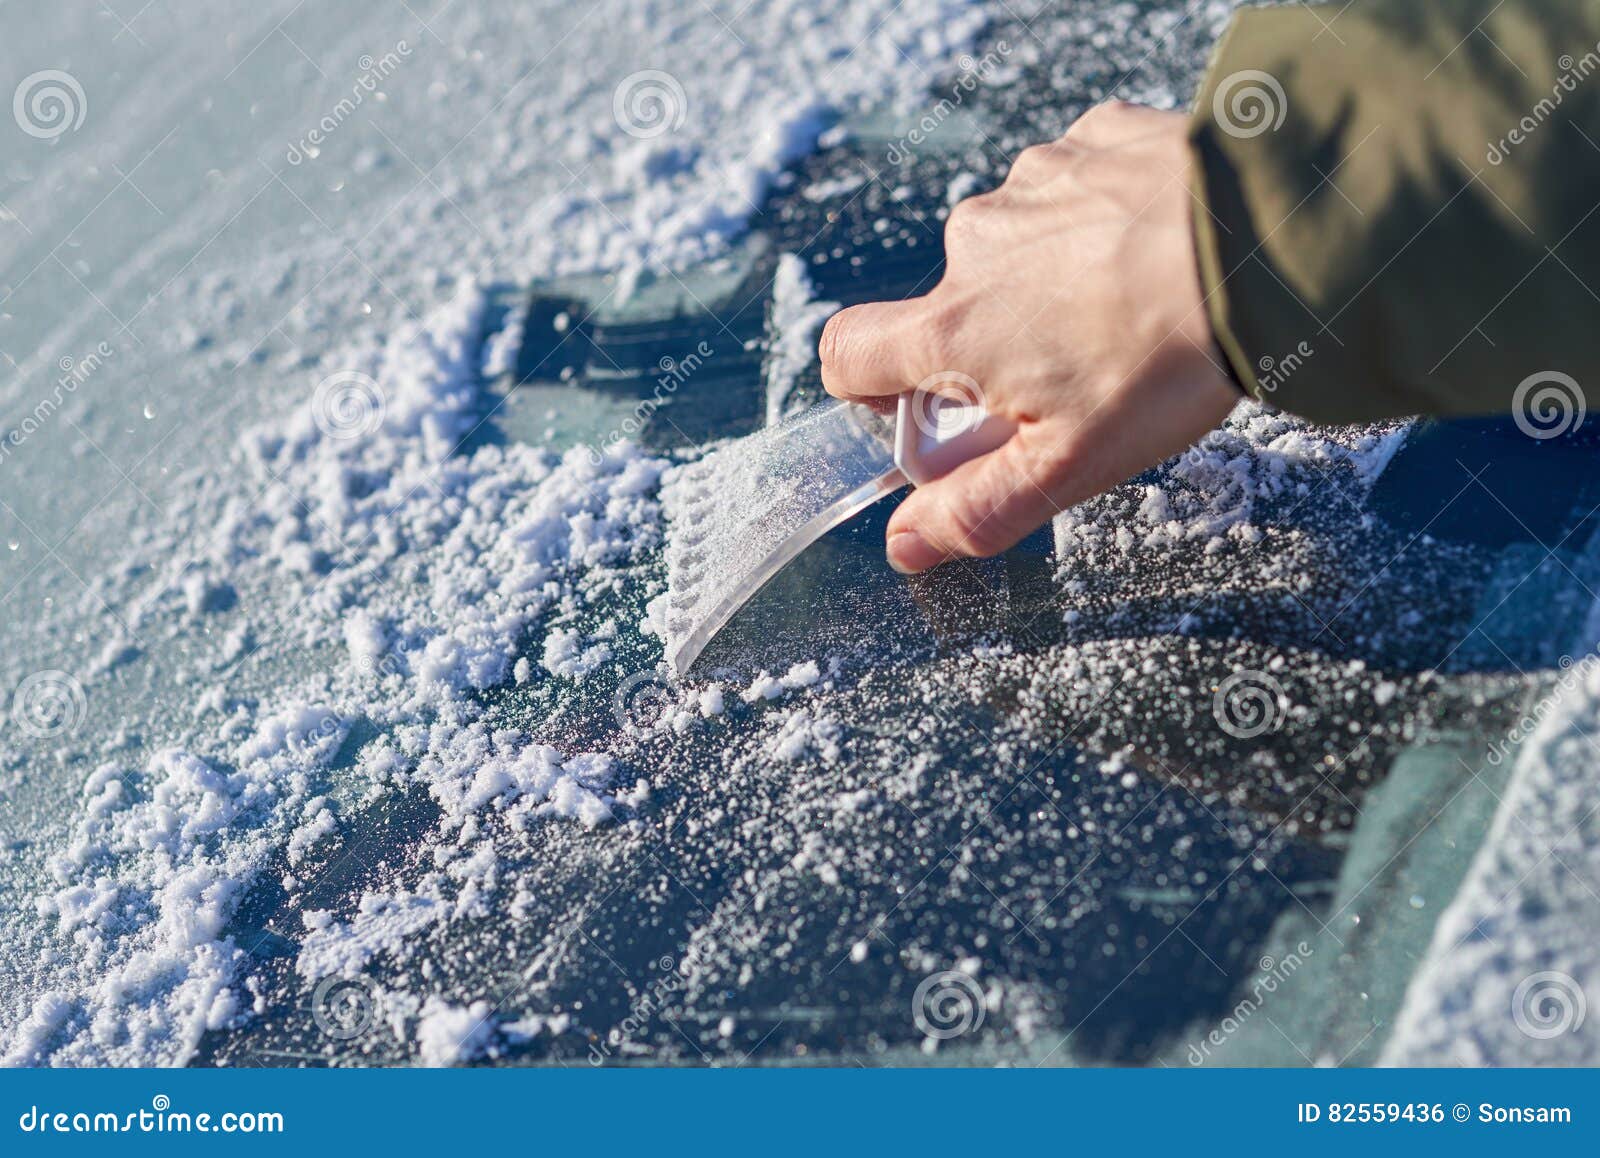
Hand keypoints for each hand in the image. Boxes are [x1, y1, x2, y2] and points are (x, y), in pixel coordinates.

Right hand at [819, 101, 1238, 573]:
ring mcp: (1032, 182)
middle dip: (994, 346)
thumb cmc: (1171, 357)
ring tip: (1133, 310)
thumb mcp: (1072, 466)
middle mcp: (974, 245)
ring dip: (1050, 280)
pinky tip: (1153, 249)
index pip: (847, 353)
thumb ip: (977, 508)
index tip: (935, 413)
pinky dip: (1099, 220)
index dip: (874, 392)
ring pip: (1015, 248)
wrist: (1271, 235)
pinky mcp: (1090, 138)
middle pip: (949, 308)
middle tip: (1079, 378)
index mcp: (954, 330)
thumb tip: (906, 543)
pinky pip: (1070, 188)